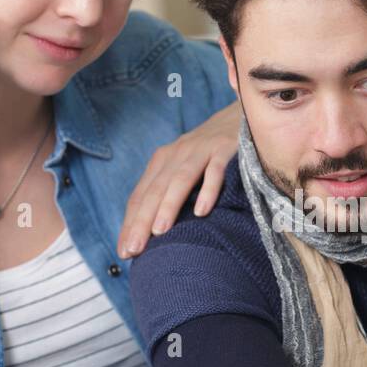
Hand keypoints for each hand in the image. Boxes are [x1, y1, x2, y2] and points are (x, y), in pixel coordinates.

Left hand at [117, 101, 239, 257]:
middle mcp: (177, 154)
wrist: (241, 115)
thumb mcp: (185, 167)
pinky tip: (202, 212)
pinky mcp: (225, 149)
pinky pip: (215, 171)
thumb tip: (153, 234)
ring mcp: (201, 150)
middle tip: (134, 249)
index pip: (140, 196)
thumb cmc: (210, 152)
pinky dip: (208, 190)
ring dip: (168, 206)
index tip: (124, 252)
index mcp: (163, 161)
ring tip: (159, 232)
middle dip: (142, 221)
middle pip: (155, 190)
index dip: (130, 223)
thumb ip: (170, 192)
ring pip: (180, 180)